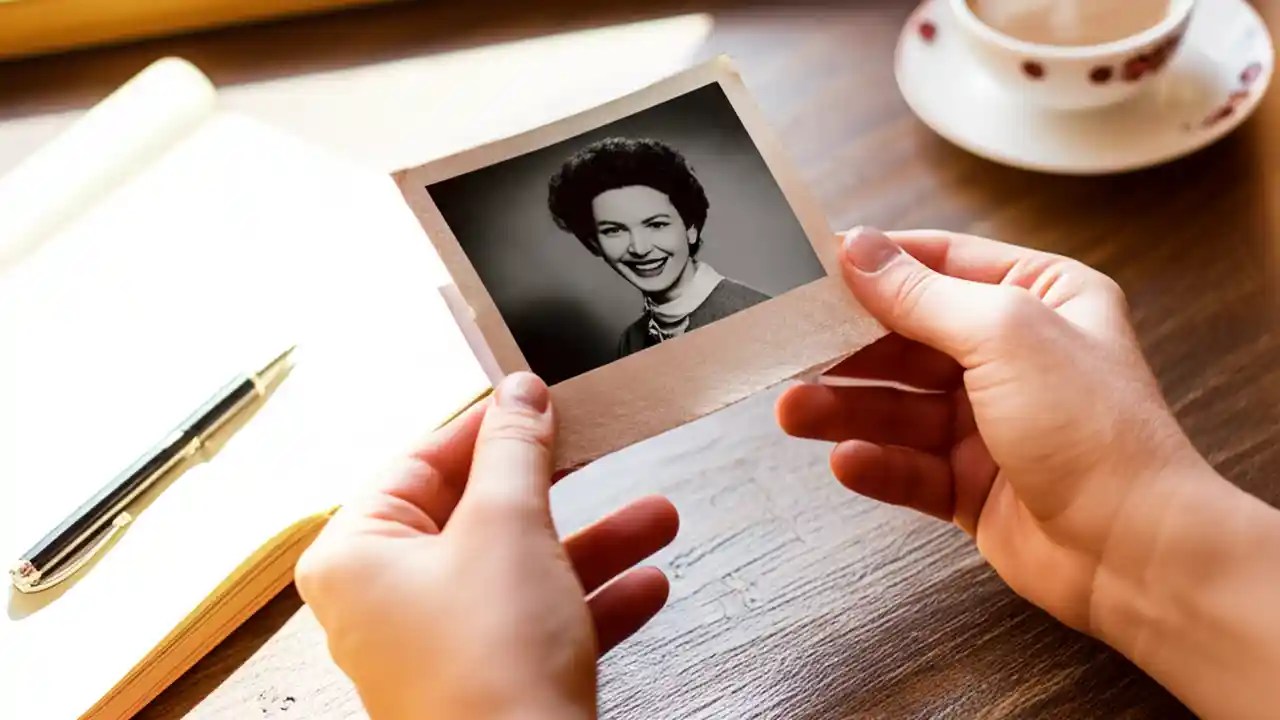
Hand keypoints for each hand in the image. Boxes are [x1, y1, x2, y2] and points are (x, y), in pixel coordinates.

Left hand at [296, 372, 678, 719]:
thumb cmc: (485, 673)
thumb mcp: (507, 526)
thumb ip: (514, 449)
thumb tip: (517, 397)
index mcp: (358, 554)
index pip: (420, 461)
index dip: (485, 426)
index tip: (533, 401)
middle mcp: (386, 600)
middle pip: (478, 514)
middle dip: (558, 488)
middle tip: (595, 448)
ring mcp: (436, 644)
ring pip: (519, 568)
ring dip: (594, 543)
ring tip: (655, 517)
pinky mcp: (484, 679)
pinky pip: (538, 621)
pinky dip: (590, 600)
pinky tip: (644, 583)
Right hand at [778, 228, 1279, 718]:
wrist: (1133, 551)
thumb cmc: (1096, 433)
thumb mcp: (1004, 334)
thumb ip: (923, 295)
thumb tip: (861, 249)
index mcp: (1041, 299)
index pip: (943, 265)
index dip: (879, 265)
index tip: (815, 265)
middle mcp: (1016, 357)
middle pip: (908, 339)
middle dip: (850, 348)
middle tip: (790, 349)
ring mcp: (992, 422)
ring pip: (899, 406)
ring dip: (847, 408)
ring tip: (795, 411)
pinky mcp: (972, 483)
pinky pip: (908, 465)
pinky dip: (876, 464)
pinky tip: (847, 462)